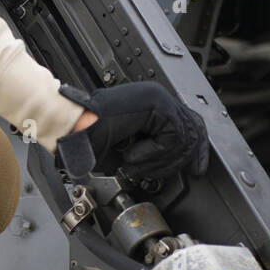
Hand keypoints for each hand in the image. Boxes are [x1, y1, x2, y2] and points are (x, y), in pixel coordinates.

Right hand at [56, 81, 209, 180]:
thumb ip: (155, 151)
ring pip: (183, 136)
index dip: (196, 149)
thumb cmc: (89, 142)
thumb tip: (177, 163)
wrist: (72, 133)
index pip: (188, 123)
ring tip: (135, 163)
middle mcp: (156, 97)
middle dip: (184, 158)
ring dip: (159, 160)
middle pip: (193, 128)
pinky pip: (172, 136)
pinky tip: (132, 154)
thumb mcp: (131, 151)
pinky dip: (153, 154)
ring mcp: (156, 97)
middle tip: (168, 173)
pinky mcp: (155, 103)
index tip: (197, 170)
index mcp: (150, 105)